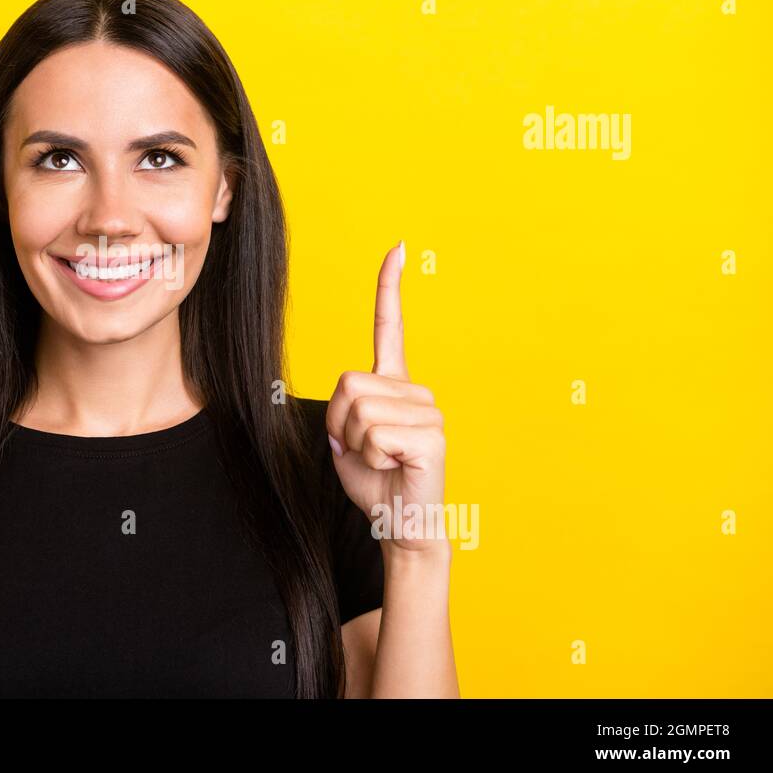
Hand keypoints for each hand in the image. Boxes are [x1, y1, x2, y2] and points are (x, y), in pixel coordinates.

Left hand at [326, 241, 446, 553]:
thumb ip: (342, 413)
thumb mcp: (344, 442)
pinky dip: (370, 457)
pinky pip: (374, 435)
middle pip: (347, 383)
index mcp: (394, 385)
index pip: (389, 327)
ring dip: (354, 443)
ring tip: (380, 460)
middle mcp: (416, 391)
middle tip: (363, 451)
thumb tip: (349, 404)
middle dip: (340, 423)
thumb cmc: (375, 483)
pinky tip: (394, 466)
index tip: (398, 247)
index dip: (390, 288)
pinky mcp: (432, 436)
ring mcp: (429, 411)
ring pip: (358, 410)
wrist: (401, 525)